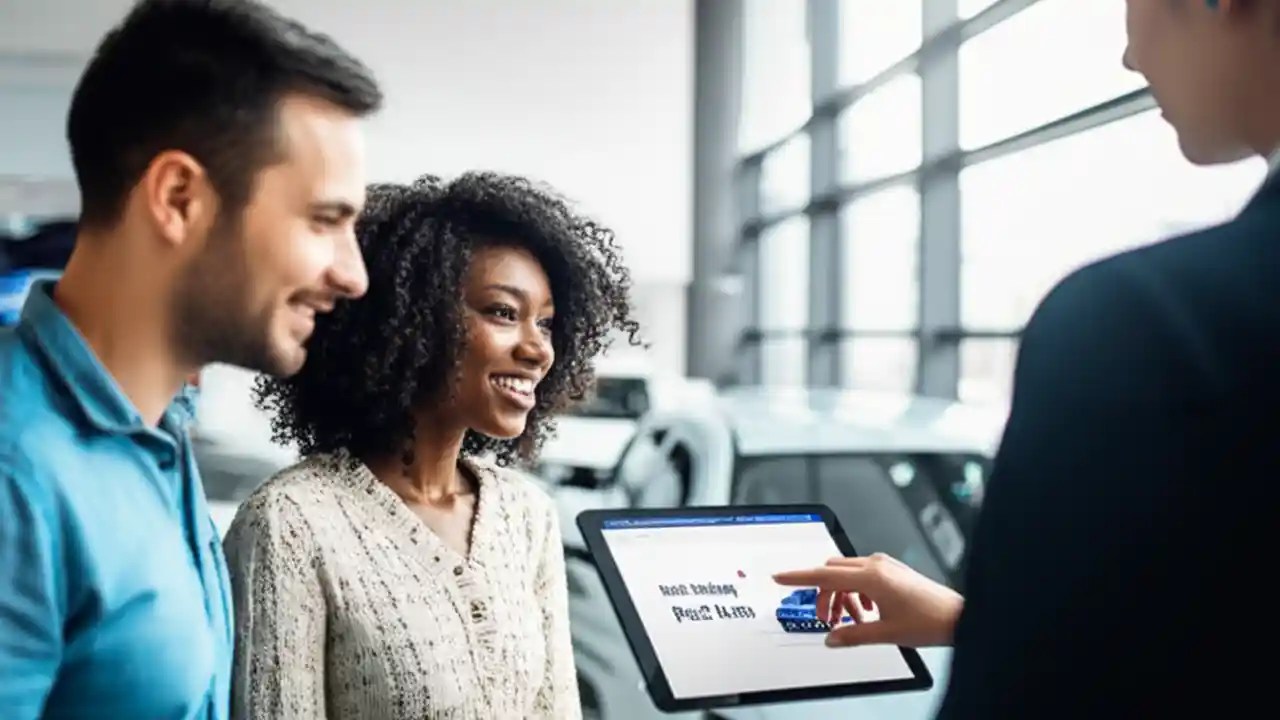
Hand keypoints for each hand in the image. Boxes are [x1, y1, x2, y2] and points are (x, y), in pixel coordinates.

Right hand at [773, 553, 962, 647]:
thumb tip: (831, 637)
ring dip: (841, 595)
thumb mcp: (884, 633)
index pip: (824, 575)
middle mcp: (876, 565)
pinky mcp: (892, 570)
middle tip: (826, 619)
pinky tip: (866, 611)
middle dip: (824, 595)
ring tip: (850, 620)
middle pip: (833, 572)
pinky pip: (862, 574)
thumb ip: (852, 635)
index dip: (798, 577)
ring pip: (847, 573)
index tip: (780, 577)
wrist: (959, 617)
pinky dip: (856, 591)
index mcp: (871, 576)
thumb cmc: (929, 621)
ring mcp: (886, 565)